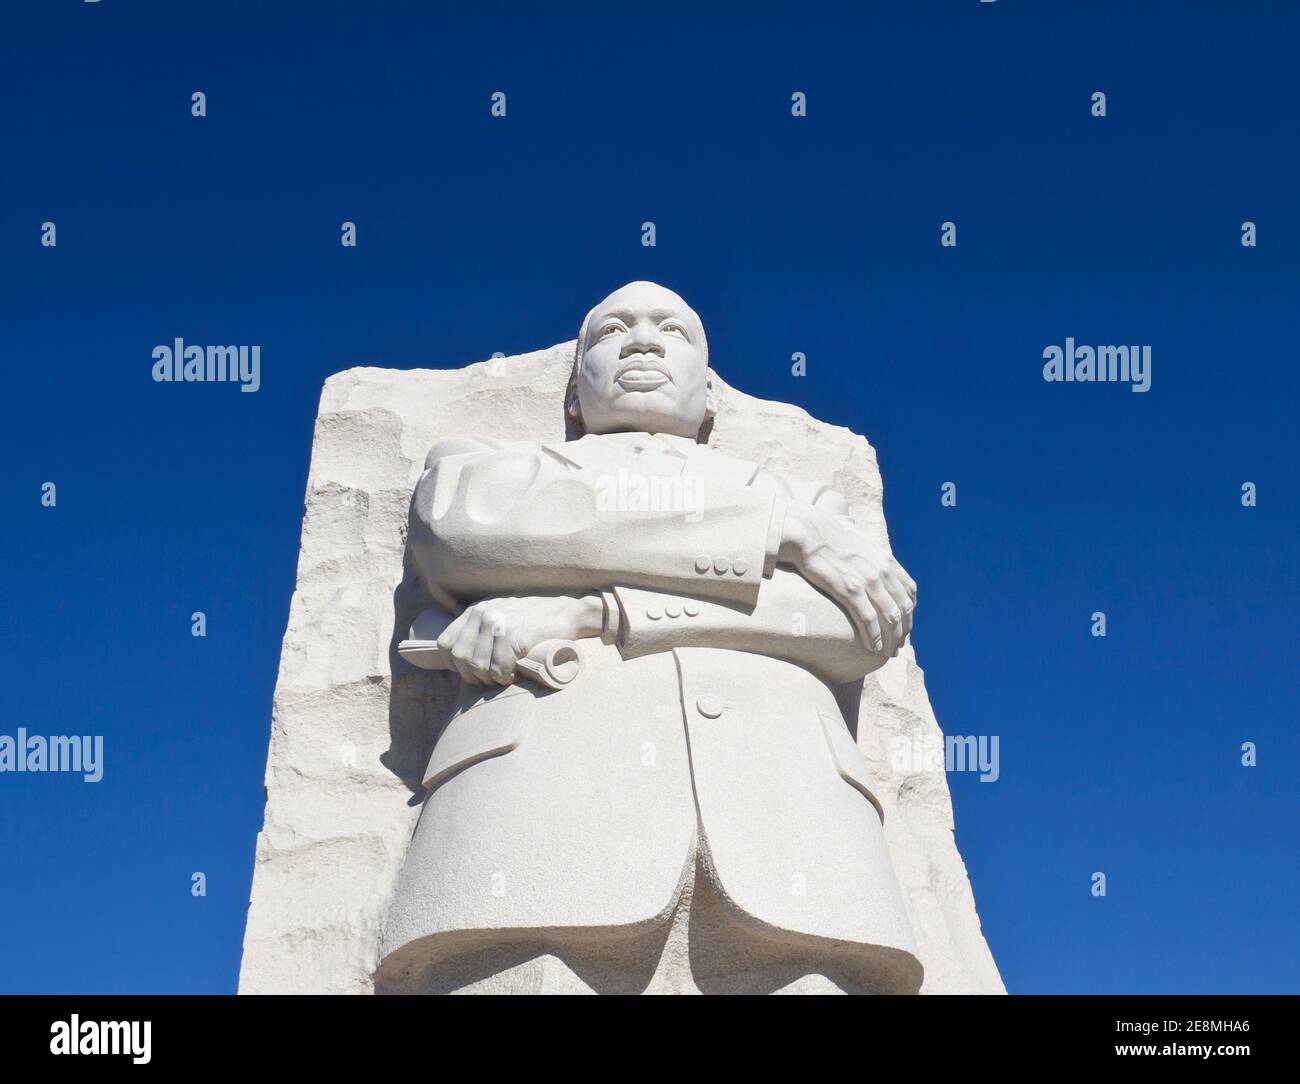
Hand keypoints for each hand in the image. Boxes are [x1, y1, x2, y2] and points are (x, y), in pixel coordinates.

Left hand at [436, 593, 602, 684]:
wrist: (567, 614)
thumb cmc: (535, 622)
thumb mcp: (502, 615)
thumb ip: (479, 628)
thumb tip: (456, 652)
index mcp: (476, 610)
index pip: (445, 644)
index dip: (454, 664)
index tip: (473, 672)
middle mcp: (483, 613)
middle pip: (460, 658)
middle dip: (473, 675)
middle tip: (492, 679)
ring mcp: (498, 623)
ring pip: (477, 666)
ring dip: (490, 679)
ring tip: (505, 678)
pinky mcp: (514, 635)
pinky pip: (498, 667)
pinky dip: (505, 677)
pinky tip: (514, 675)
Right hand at [779, 502, 916, 656]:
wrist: (807, 532)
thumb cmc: (826, 535)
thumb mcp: (857, 539)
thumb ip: (868, 552)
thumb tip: (865, 558)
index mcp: (886, 560)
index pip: (909, 591)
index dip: (909, 612)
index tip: (903, 625)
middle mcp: (882, 571)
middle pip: (903, 608)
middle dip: (903, 631)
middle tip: (897, 647)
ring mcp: (868, 581)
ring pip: (890, 618)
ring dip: (892, 639)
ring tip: (888, 653)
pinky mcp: (850, 591)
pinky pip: (869, 620)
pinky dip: (874, 637)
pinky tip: (872, 648)